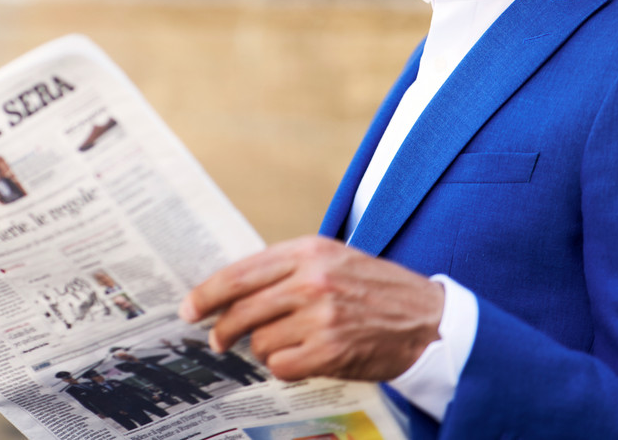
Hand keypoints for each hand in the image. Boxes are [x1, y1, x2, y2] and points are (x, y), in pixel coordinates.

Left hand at [178, 235, 443, 382]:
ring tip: (288, 345)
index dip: (208, 293)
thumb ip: (286, 270)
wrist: (428, 320)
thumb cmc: (375, 290)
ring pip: (260, 340)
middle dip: (221, 328)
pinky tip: (300, 360)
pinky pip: (281, 365)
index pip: (240, 272)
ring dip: (265, 349)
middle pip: (242, 308)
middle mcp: (312, 279)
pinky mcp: (332, 349)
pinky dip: (284, 367)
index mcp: (307, 251)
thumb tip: (234, 290)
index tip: (190, 308)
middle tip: (217, 340)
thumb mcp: (331, 260)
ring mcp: (321, 315)